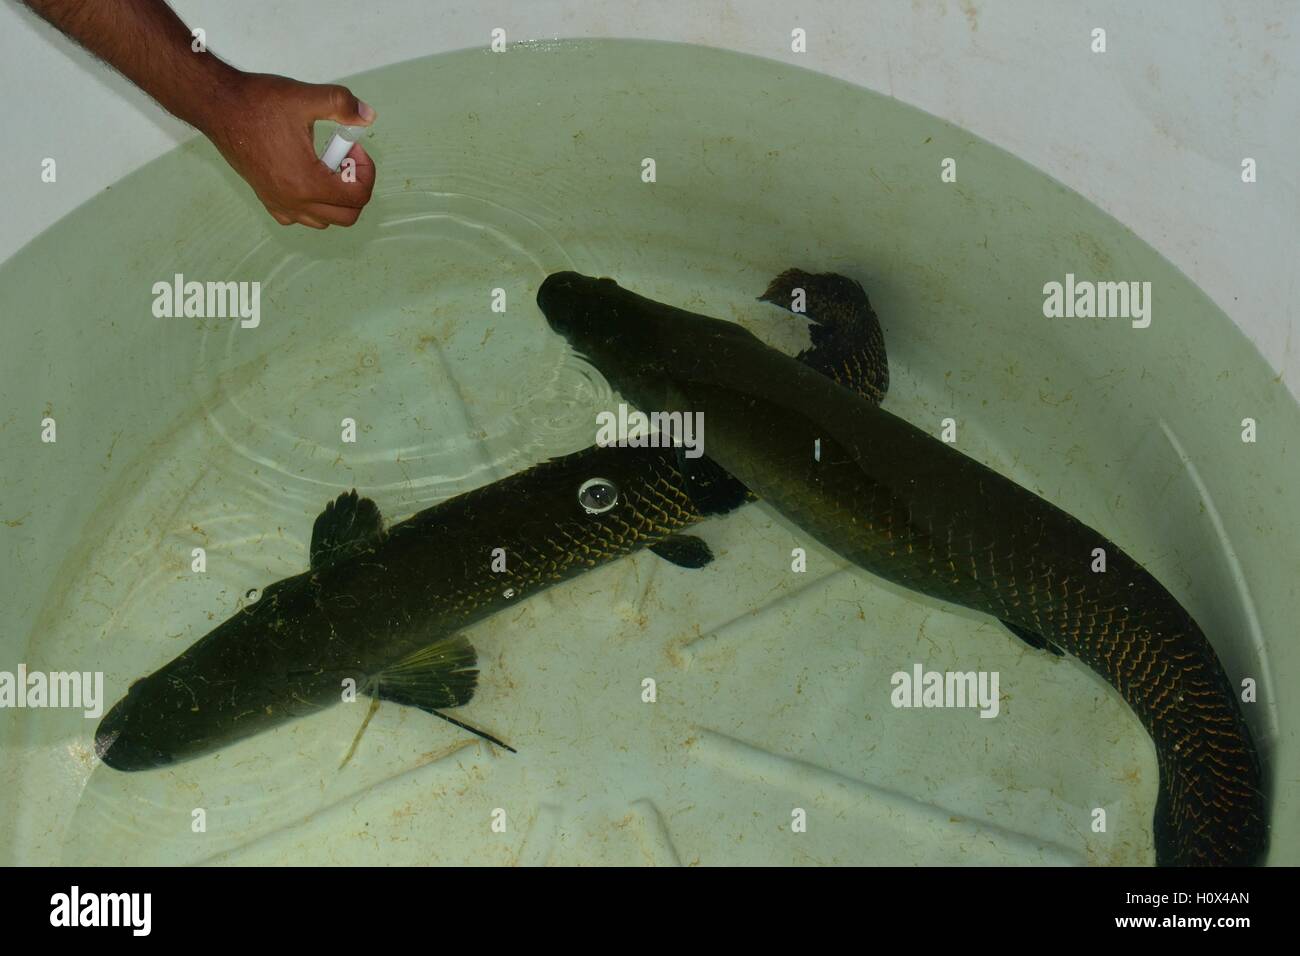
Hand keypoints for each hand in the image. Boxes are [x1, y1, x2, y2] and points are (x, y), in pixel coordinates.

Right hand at [198, 72, 376, 228]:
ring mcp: (278, 203)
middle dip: (355, 187)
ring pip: (323, 220)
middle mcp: (294, 201)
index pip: (358, 197)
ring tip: (326, 165)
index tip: (353, 147)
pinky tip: (307, 175)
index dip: (366, 171)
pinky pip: (298, 217)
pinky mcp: (266, 199)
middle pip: (346, 215)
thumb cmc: (259, 103)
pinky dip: (312, 204)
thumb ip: (343, 105)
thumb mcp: (307, 98)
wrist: (219, 106)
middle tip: (344, 158)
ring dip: (335, 197)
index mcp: (308, 183)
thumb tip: (367, 116)